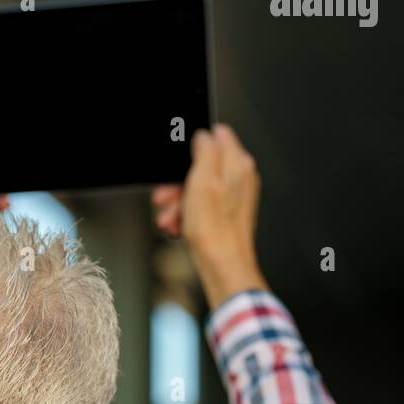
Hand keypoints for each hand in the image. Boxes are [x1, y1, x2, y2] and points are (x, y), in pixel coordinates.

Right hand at [152, 124, 266, 308]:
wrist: (223, 267)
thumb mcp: (203, 180)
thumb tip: (204, 136)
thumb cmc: (214, 230)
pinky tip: (177, 229)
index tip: (175, 165)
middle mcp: (240, 178)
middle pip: (202, 166)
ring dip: (178, 203)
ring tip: (168, 220)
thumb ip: (205, 150)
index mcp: (238, 164)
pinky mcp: (227, 216)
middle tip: (163, 197)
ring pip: (199, 189)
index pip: (216, 137)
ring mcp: (234, 198)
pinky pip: (202, 208)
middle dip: (178, 182)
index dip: (192, 148)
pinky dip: (187, 216)